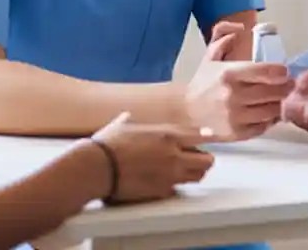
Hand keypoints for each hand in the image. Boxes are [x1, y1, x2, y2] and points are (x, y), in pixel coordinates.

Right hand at [89, 111, 213, 203]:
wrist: (97, 168)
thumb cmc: (107, 144)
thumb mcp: (122, 125)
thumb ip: (131, 121)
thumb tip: (127, 117)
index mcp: (168, 134)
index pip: (202, 135)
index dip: (208, 137)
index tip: (210, 138)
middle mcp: (174, 154)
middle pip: (207, 160)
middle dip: (204, 159)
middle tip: (196, 159)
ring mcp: (170, 174)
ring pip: (197, 176)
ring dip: (195, 173)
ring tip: (186, 171)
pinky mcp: (161, 191)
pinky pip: (178, 189)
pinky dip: (176, 186)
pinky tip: (167, 182)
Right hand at [185, 24, 293, 140]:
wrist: (187, 111)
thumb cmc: (205, 82)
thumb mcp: (211, 55)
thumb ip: (223, 33)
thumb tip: (240, 27)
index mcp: (229, 73)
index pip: (266, 72)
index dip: (281, 72)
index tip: (284, 72)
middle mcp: (233, 96)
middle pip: (273, 92)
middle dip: (285, 88)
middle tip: (289, 85)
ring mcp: (235, 117)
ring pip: (271, 110)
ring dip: (279, 104)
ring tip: (280, 98)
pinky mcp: (237, 133)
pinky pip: (264, 126)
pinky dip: (270, 119)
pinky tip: (268, 112)